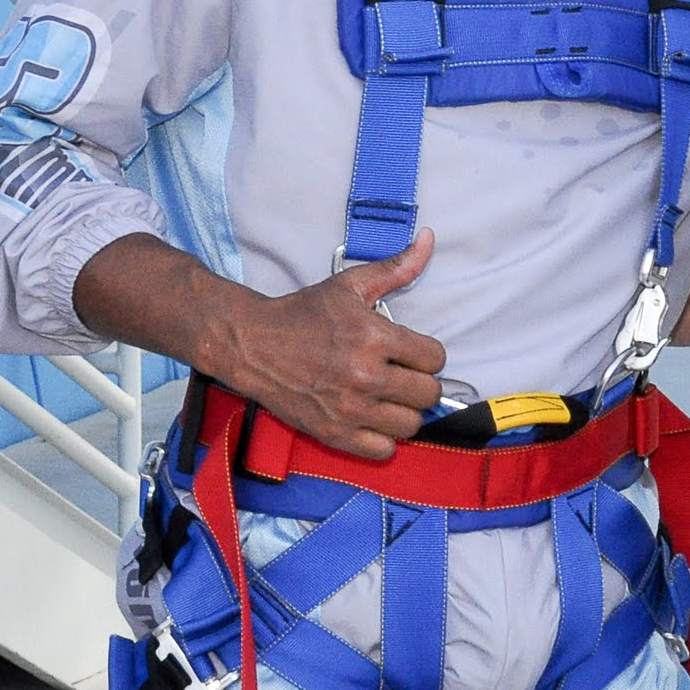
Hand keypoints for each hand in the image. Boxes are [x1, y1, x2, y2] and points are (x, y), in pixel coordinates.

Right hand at [224, 228, 446, 458]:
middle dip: (420, 383)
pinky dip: (383, 438)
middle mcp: (365, 375)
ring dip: (404, 411)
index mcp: (374, 336)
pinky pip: (382, 450)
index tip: (411, 353)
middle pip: (428, 394)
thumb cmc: (304, 314)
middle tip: (402, 375)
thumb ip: (397, 267)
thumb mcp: (350, 285)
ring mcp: (350, 409)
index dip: (427, 355)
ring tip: (388, 397)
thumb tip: (429, 239)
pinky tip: (372, 419)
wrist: (253, 344)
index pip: (435, 359)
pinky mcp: (333, 434)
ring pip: (410, 425)